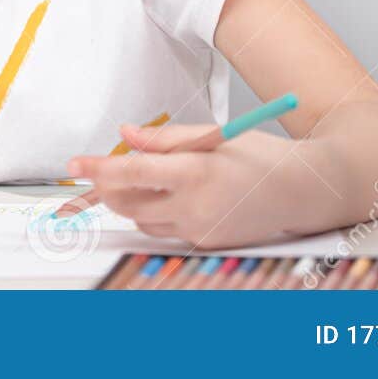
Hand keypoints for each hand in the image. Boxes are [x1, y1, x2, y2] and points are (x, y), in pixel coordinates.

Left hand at [59, 122, 299, 249]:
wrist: (303, 191)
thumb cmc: (261, 156)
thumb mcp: (212, 135)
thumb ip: (163, 139)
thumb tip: (126, 135)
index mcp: (195, 172)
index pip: (131, 173)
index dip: (98, 168)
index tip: (74, 164)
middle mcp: (195, 206)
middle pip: (127, 202)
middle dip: (110, 185)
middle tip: (109, 166)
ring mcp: (199, 230)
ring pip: (142, 218)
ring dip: (134, 199)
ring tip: (154, 176)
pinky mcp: (205, 243)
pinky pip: (165, 229)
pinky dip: (158, 212)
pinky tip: (176, 194)